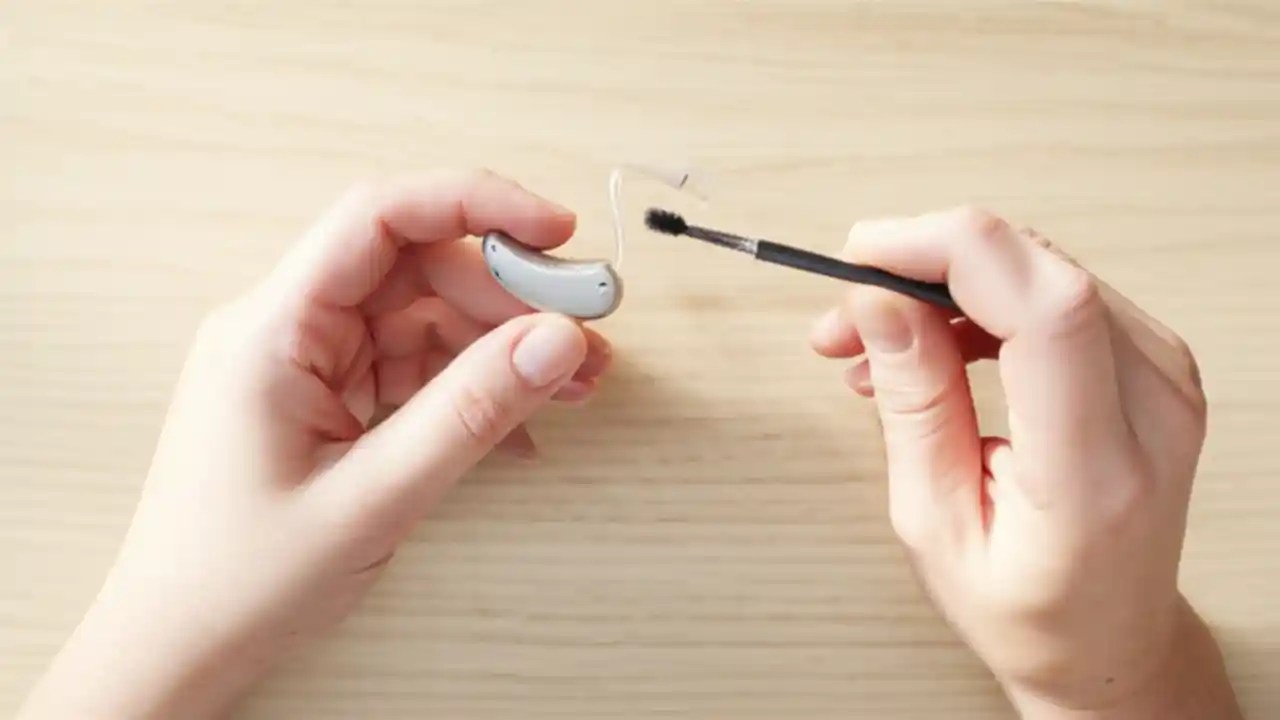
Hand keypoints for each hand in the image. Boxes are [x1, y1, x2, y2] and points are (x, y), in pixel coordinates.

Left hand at [20, 170, 611, 718]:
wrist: (177, 648)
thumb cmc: (240, 580)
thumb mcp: (372, 497)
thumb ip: (470, 411)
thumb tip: (557, 339)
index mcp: (273, 329)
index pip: (380, 219)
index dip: (476, 205)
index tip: (555, 231)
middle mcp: (289, 329)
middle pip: (417, 269)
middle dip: (509, 296)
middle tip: (585, 336)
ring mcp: (309, 363)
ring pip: (425, 319)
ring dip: (502, 345)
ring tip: (575, 384)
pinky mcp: (327, 397)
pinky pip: (413, 368)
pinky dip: (472, 389)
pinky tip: (521, 427)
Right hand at [810, 208, 1239, 718]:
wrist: (1110, 635)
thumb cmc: (1028, 607)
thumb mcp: (935, 525)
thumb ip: (914, 404)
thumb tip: (878, 300)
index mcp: (1096, 471)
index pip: (1044, 311)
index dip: (945, 253)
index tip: (859, 258)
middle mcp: (1152, 410)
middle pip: (1039, 271)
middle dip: (921, 264)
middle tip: (844, 313)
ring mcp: (1164, 376)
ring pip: (1038, 268)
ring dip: (940, 282)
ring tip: (867, 342)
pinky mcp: (1150, 357)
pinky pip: (1051, 290)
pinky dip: (976, 300)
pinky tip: (923, 341)